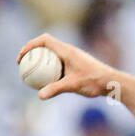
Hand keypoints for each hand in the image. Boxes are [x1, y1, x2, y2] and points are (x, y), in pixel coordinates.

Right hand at [16, 33, 134, 117]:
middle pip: (46, 45)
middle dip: (32, 51)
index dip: (30, 44)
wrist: (112, 82)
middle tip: (23, 63)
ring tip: (31, 72)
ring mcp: (73, 57)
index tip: (23, 56)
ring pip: (52, 54)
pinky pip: (59, 63)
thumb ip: (55, 89)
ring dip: (41, 59)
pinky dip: (50, 68)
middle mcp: (69, 50)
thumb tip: (39, 96)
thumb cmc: (94, 82)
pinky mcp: (76, 64)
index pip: (44, 40)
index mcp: (67, 50)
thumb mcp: (73, 85)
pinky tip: (47, 81)